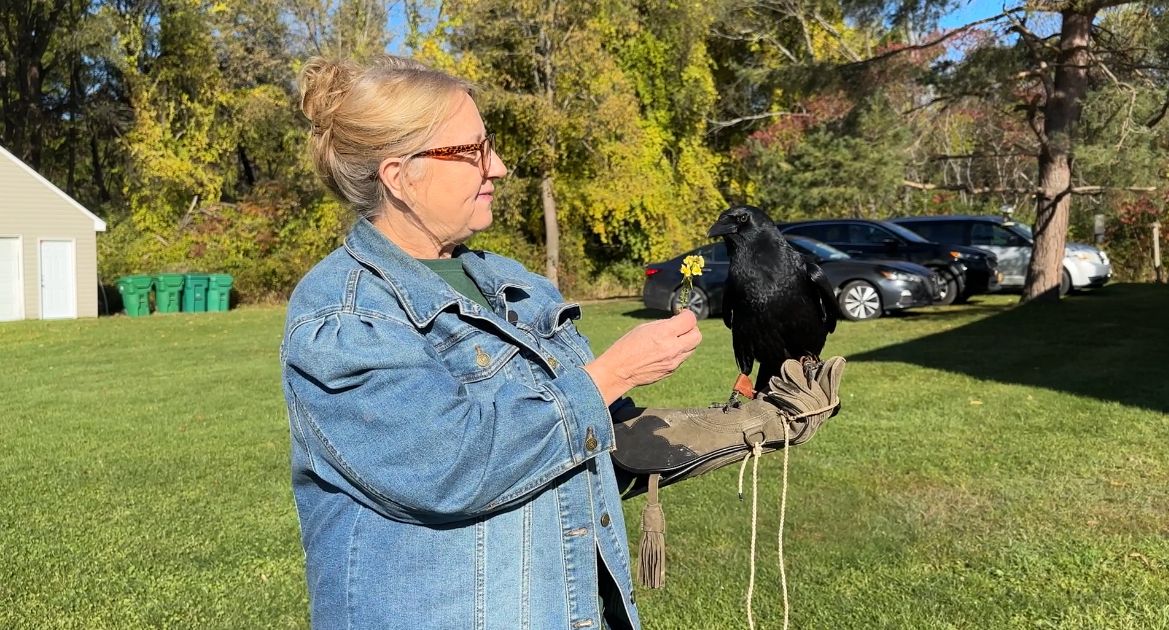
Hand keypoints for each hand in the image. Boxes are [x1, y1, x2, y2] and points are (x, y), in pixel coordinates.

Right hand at [584, 310, 700, 404]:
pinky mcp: (672, 371)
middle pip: (697, 336)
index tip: (681, 315)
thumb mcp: (645, 328)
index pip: (690, 320)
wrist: (619, 371)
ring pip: (692, 348)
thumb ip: (665, 324)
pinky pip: (682, 358)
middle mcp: (672, 348)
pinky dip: (678, 352)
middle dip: (691, 329)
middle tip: (681, 327)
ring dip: (686, 341)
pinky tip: (664, 351)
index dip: (687, 315)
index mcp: (664, 334)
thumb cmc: (628, 345)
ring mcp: (673, 362)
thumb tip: (678, 321)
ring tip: (671, 339)